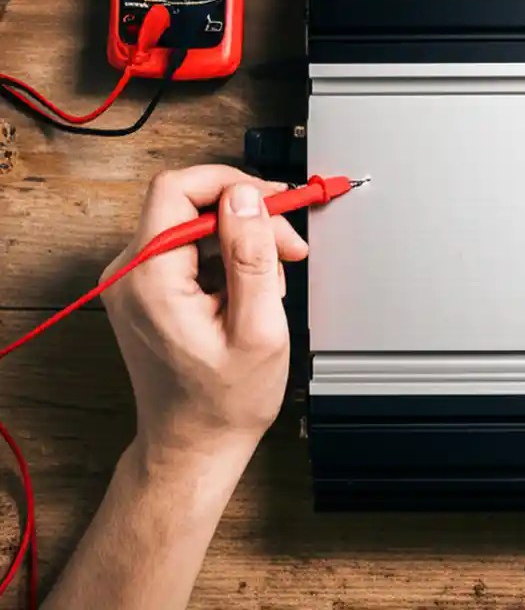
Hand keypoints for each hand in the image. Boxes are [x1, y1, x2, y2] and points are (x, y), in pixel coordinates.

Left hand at [101, 165, 308, 462]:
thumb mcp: (258, 329)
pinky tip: (251, 292)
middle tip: (290, 244)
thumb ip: (252, 257)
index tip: (273, 201)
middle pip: (189, 204)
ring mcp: (134, 283)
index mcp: (151, 280)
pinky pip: (189, 250)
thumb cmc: (224, 402)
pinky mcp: (146, 291)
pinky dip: (226, 259)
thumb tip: (246, 199)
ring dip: (242, 241)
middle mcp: (130, 275)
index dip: (232, 184)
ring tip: (272, 283)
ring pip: (194, 225)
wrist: (195, 444)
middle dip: (247, 217)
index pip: (179, 189)